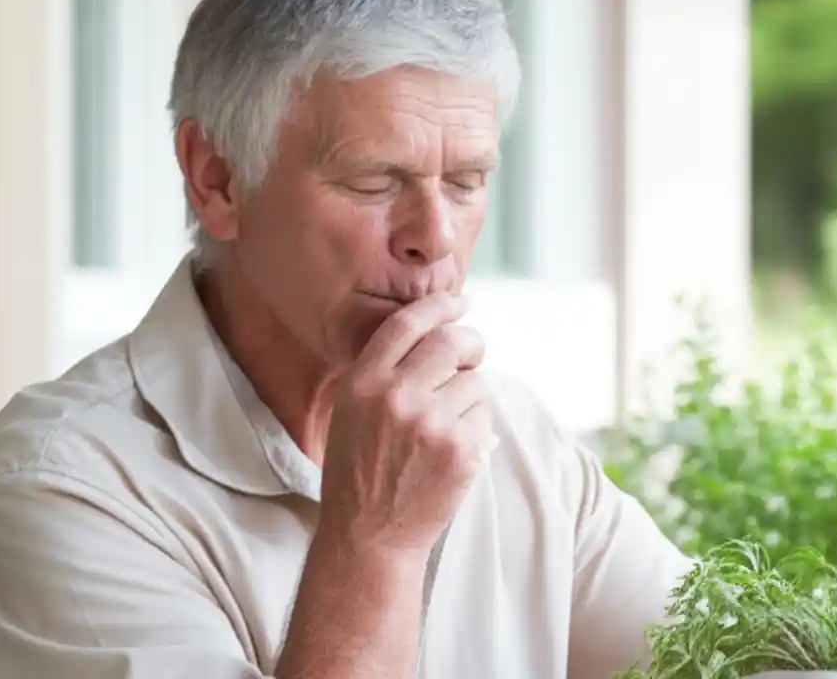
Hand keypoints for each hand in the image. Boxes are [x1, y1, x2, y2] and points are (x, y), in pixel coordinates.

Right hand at [318, 293, 492, 558]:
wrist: (369, 535)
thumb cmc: (360, 470)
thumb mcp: (351, 411)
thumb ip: (385, 370)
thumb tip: (437, 330)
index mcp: (363, 383)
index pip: (408, 323)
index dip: (440, 305)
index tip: (459, 302)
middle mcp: (395, 396)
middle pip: (452, 341)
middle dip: (471, 341)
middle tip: (473, 351)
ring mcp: (430, 423)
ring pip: (473, 380)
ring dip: (470, 394)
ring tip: (447, 423)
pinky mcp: (460, 450)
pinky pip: (484, 414)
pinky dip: (476, 425)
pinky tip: (454, 448)